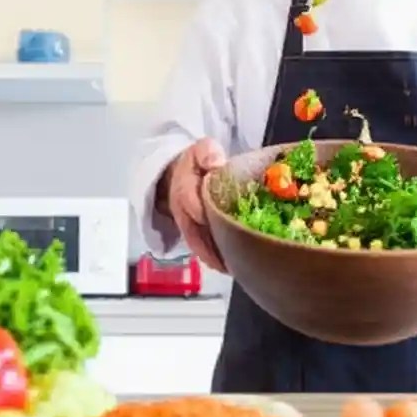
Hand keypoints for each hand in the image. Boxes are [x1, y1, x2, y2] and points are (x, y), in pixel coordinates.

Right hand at [162, 138, 227, 272]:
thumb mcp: (202, 149)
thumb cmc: (198, 162)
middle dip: (211, 246)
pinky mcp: (193, 233)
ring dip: (214, 258)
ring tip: (234, 267)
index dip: (205, 212)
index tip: (224, 220)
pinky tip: (230, 267)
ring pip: (197, 245)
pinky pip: (201, 249)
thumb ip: (208, 153)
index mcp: (184, 187)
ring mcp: (186, 224)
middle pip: (193, 232)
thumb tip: (216, 163)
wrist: (183, 171)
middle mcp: (182, 210)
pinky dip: (214, 260)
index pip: (191, 203)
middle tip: (232, 257)